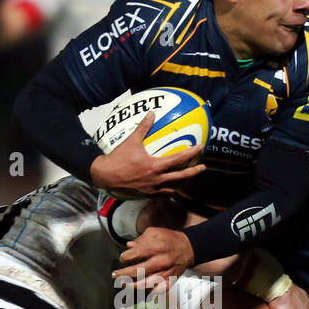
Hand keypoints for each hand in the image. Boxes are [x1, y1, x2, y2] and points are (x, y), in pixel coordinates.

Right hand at [89, 113, 205, 196]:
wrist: (106, 176)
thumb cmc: (118, 158)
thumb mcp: (131, 141)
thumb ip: (143, 127)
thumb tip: (151, 113)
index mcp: (155, 166)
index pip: (178, 159)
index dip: (191, 153)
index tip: (200, 148)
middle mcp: (157, 179)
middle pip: (182, 177)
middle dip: (194, 172)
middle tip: (203, 167)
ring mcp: (153, 189)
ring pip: (174, 188)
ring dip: (184, 183)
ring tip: (190, 179)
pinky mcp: (147, 195)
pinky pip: (163, 193)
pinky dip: (171, 190)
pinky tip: (173, 186)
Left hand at [113, 226, 193, 289]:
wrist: (188, 247)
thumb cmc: (169, 239)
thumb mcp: (154, 232)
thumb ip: (140, 239)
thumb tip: (129, 246)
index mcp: (157, 247)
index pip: (137, 254)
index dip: (126, 257)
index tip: (123, 258)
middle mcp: (162, 261)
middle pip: (139, 270)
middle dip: (124, 274)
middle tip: (115, 275)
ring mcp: (167, 272)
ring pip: (148, 283)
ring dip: (134, 285)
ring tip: (124, 284)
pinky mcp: (171, 280)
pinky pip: (160, 290)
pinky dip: (150, 292)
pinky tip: (142, 291)